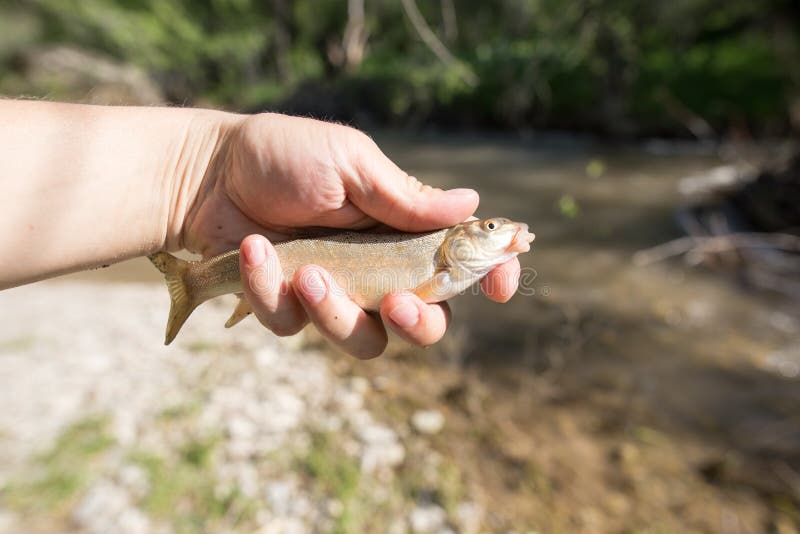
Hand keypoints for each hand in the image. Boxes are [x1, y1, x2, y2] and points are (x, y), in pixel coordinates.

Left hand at [182, 113, 520, 357]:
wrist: (207, 173)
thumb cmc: (284, 155)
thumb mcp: (350, 163)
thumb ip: (405, 196)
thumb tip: (472, 204)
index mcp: (402, 228)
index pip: (460, 262)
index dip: (490, 278)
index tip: (504, 288)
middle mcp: (377, 268)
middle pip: (425, 323)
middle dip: (419, 324)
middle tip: (398, 304)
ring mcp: (335, 293)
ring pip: (365, 341)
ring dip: (339, 314)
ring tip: (308, 273)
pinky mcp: (290, 308)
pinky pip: (296, 325)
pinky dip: (274, 290)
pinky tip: (255, 250)